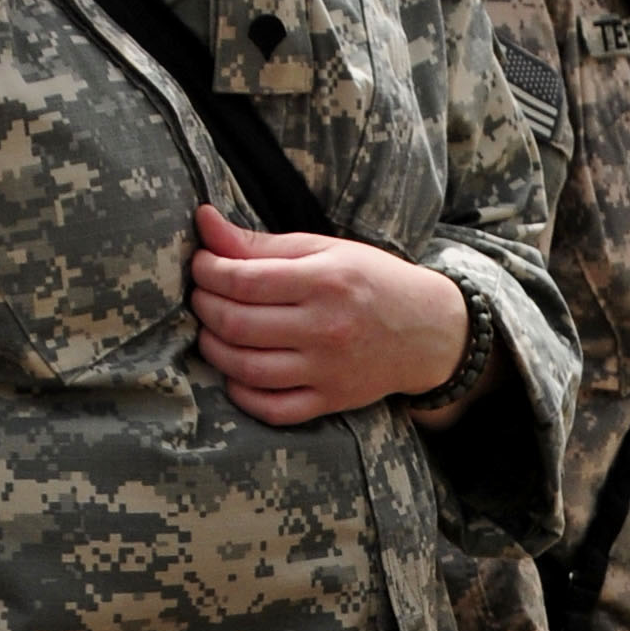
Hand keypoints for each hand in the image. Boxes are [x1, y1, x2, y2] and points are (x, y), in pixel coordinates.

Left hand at [189, 203, 466, 423]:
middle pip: (238, 324)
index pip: (243, 280)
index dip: (208, 272)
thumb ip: (261, 243)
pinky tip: (234, 374)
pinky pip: (273, 409)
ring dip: (214, 349)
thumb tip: (204, 221)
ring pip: (247, 368)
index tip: (201, 265)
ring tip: (211, 331)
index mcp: (325, 281)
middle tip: (202, 296)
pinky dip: (242, 395)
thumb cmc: (370, 281)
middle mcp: (326, 327)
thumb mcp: (323, 249)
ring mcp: (328, 369)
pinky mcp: (331, 400)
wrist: (427, 330)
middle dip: (205, 308)